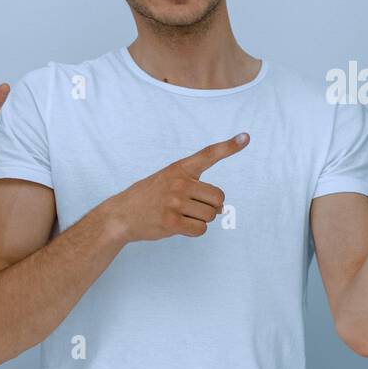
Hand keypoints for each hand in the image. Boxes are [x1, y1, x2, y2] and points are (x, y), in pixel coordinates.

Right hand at [107, 133, 248, 242]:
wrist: (121, 214)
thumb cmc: (150, 197)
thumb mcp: (169, 180)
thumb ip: (196, 187)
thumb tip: (223, 209)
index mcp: (180, 168)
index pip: (208, 154)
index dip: (229, 146)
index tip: (246, 137)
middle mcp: (179, 182)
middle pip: (219, 198)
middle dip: (211, 207)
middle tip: (191, 207)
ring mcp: (175, 202)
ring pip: (211, 216)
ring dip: (201, 220)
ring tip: (181, 215)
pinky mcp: (171, 222)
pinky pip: (200, 229)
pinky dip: (194, 231)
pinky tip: (179, 226)